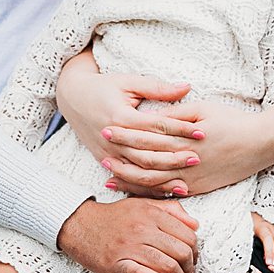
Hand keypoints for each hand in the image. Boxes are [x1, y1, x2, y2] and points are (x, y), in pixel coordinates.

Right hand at [57, 57, 201, 191]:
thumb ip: (158, 87)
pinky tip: (162, 190)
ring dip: (162, 178)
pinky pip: (128, 178)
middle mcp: (113, 138)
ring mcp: (107, 153)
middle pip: (149, 153)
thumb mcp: (129, 82)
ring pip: (138, 171)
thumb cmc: (104, 87)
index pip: (156, 127)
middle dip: (174, 157)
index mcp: (120, 117)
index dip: (180, 129)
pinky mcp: (104, 161)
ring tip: (186, 181)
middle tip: (198, 158)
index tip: (201, 132)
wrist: (72, 98)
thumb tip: (187, 87)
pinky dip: (145, 186)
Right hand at [58, 197, 199, 272]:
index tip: (194, 259)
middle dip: (191, 267)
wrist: (79, 225)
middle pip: (181, 251)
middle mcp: (142, 228)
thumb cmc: (113, 217)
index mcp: (151, 213)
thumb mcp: (142, 204)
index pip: (187, 234)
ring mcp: (129, 247)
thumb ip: (170, 210)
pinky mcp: (116, 264)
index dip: (196, 250)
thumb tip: (195, 225)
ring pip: (167, 265)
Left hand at [103, 101, 272, 197]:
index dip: (126, 134)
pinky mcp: (199, 189)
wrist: (261, 143)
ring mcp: (192, 179)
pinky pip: (169, 195)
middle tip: (102, 155)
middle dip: (122, 160)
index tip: (107, 129)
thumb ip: (175, 116)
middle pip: (146, 163)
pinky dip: (150, 194)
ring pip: (154, 184)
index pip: (148, 138)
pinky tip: (135, 192)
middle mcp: (186, 163)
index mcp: (184, 140)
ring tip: (110, 179)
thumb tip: (150, 117)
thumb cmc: (232, 120)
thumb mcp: (203, 109)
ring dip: (130, 181)